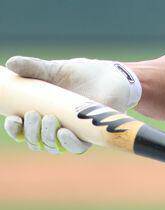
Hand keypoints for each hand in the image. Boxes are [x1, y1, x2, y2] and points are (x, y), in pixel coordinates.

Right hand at [3, 55, 141, 154]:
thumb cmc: (79, 74)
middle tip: (32, 115)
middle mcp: (53, 129)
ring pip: (52, 146)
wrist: (109, 74)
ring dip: (46, 137)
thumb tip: (10, 62)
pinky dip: (68, 142)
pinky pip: (77, 147)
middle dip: (30, 131)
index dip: (14, 129)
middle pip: (35, 140)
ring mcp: (71, 133)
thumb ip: (33, 68)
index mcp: (40, 115)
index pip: (21, 130)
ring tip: (48, 118)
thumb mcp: (54, 69)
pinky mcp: (90, 135)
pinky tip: (63, 133)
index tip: (13, 120)